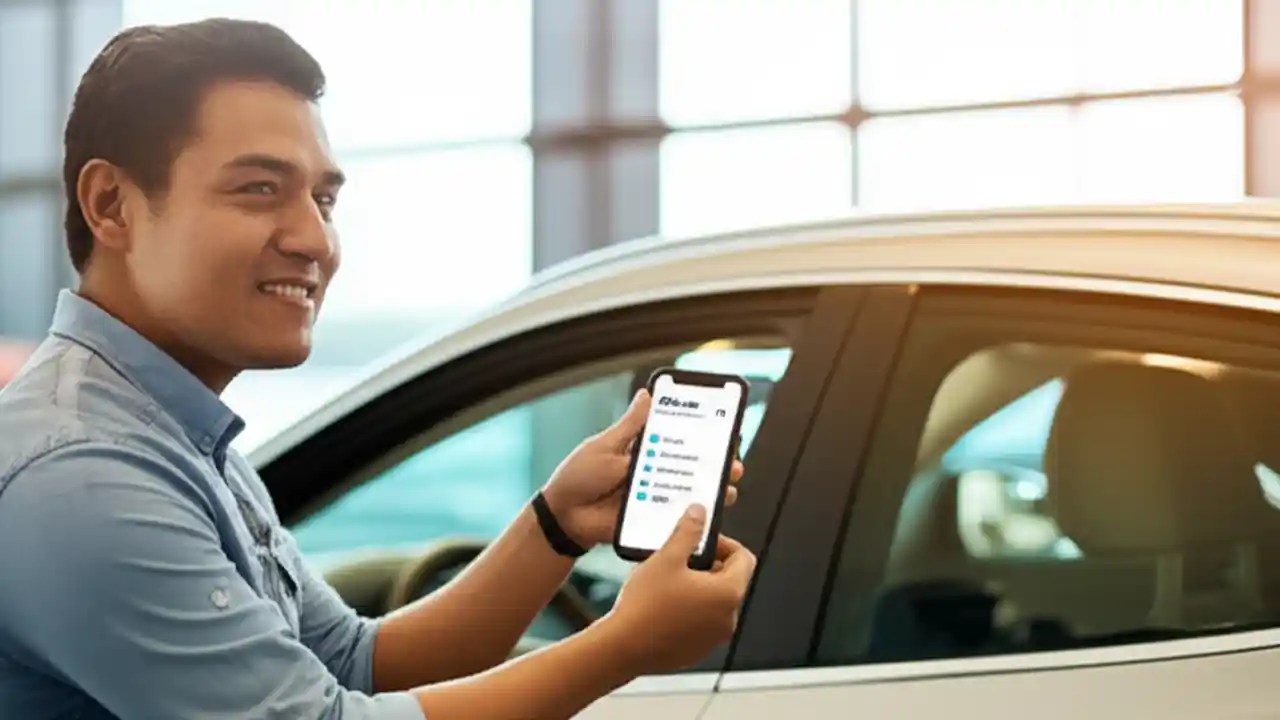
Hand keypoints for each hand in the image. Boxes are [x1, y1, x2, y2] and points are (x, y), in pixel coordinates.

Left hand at [542, 389, 745, 548]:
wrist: (562, 516)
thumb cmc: (578, 476)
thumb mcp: (605, 445)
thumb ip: (630, 425)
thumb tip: (647, 395)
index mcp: (643, 451)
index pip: (679, 440)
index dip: (702, 436)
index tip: (724, 429)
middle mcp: (653, 474)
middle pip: (692, 468)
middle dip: (717, 465)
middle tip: (733, 462)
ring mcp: (654, 499)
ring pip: (689, 494)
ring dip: (712, 491)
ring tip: (728, 488)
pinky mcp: (650, 521)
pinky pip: (675, 519)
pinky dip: (693, 518)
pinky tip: (707, 514)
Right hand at [602, 505, 756, 674]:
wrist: (623, 647)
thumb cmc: (646, 605)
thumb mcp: (667, 557)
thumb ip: (688, 531)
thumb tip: (700, 513)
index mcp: (728, 593)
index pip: (744, 558)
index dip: (724, 544)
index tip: (702, 542)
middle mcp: (728, 618)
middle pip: (730, 580)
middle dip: (709, 565)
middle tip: (681, 559)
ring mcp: (714, 638)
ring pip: (714, 602)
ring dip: (698, 588)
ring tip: (669, 581)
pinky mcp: (698, 651)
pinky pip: (701, 623)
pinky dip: (690, 610)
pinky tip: (664, 605)